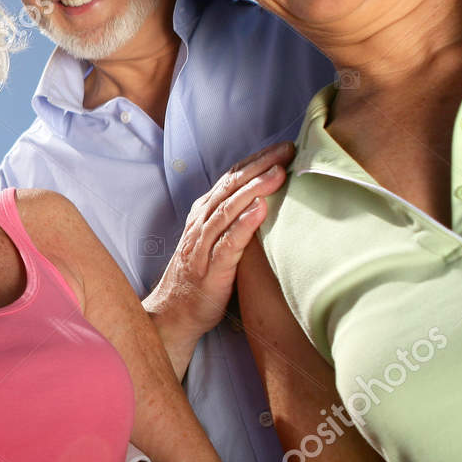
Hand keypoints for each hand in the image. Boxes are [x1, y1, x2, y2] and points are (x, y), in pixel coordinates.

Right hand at [144, 141, 292, 378]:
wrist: (173, 314)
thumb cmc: (200, 277)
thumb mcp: (214, 241)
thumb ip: (233, 220)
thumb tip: (267, 199)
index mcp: (203, 214)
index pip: (230, 179)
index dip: (256, 161)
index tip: (283, 147)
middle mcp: (201, 224)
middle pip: (230, 187)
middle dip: (259, 166)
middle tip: (287, 150)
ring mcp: (203, 247)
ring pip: (227, 210)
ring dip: (253, 189)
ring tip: (278, 174)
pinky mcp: (210, 270)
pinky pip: (227, 243)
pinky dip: (244, 225)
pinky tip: (261, 210)